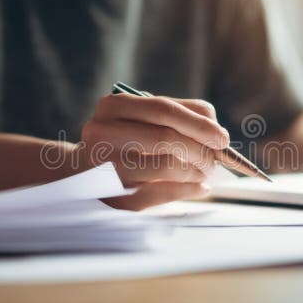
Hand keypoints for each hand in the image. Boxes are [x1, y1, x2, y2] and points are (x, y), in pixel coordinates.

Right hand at [79, 93, 229, 209]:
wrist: (81, 171)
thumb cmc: (124, 139)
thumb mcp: (144, 117)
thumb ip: (182, 114)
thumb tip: (217, 133)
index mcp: (112, 106)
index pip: (163, 109)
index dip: (199, 124)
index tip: (222, 137)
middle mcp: (102, 133)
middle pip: (166, 137)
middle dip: (201, 149)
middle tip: (216, 159)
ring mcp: (106, 167)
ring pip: (166, 166)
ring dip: (196, 170)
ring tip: (205, 171)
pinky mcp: (114, 196)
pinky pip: (162, 194)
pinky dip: (188, 190)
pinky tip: (198, 186)